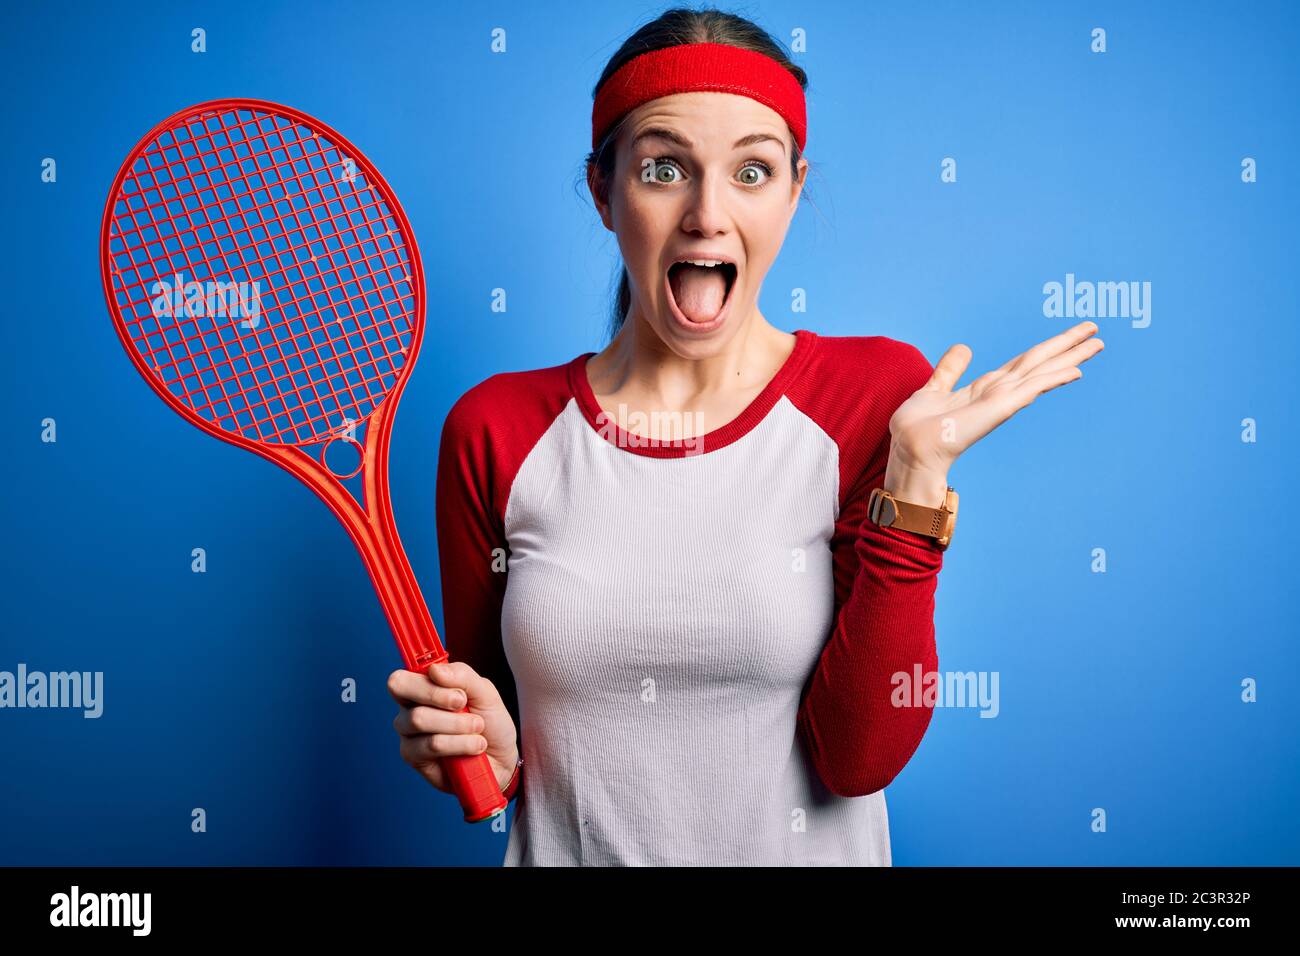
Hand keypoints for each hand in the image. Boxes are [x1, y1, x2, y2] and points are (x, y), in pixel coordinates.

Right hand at [387, 661, 518, 794]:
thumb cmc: (490, 723)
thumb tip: (434, 670)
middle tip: (464, 705)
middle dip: (440, 696)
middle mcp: (409, 707)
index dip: (425, 680)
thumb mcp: (485, 692)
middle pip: (402, 690)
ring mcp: (408, 733)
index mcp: (423, 686)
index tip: (456, 691)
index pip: (402, 676)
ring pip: (419, 718)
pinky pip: (431, 745)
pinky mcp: (413, 756)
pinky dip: (460, 744)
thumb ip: (462, 675)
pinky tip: (474, 747)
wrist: (501, 758)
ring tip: (477, 728)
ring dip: (458, 724)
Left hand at [884, 321, 1104, 502]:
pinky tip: (1075, 370)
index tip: (1071, 335)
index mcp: (985, 387)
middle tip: (1095, 331)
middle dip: (1067, 347)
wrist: (911, 449)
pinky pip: (1031, 389)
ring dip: (1069, 356)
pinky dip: (1053, 379)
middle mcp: (998, 392)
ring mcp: (1001, 400)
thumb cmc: (917, 427)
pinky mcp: (998, 408)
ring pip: (1042, 371)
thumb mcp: (934, 389)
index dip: (1047, 348)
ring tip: (1098, 343)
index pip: (1023, 362)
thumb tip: (964, 348)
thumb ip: (950, 370)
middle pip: (1039, 363)